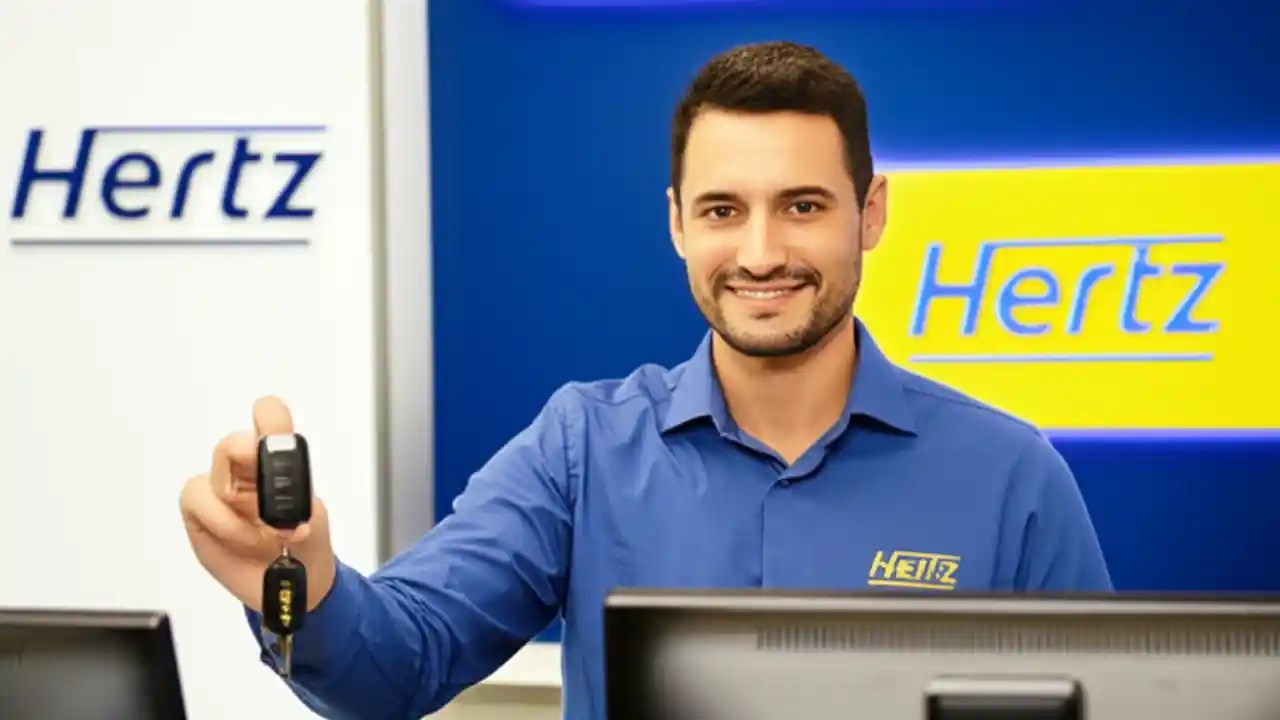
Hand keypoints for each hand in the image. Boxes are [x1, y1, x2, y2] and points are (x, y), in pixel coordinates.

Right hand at [179, 396, 336, 612]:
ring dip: (240, 509)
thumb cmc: (305, 545)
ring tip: (264, 534)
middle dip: (248, 470)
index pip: (269, 418)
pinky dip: (223, 523)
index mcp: (279, 461)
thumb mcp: (313, 516)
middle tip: (269, 495)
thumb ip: (298, 496)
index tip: (274, 436)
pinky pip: (197, 500)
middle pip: (233, 442)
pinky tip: (244, 539)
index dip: (268, 418)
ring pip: (213, 476)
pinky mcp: (200, 513)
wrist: (293, 586)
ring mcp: (221, 490)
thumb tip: (286, 489)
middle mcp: (246, 469)